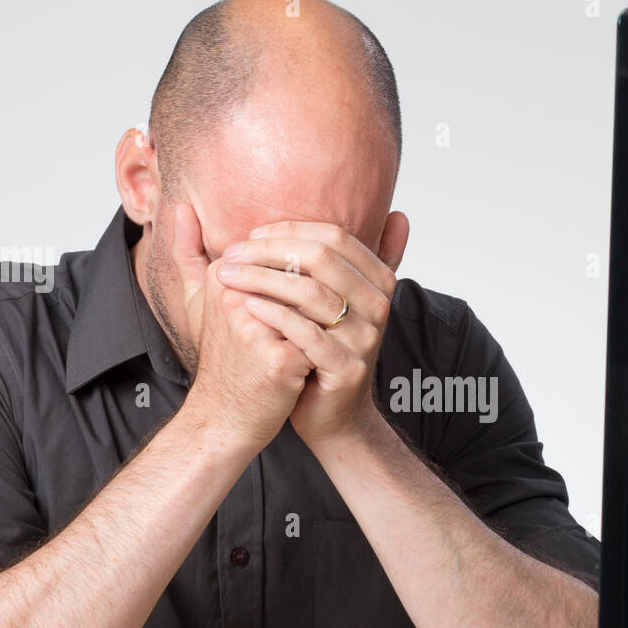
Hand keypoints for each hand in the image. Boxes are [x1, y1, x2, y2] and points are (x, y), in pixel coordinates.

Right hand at [171, 202, 313, 451]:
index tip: (317, 292)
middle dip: (327, 290)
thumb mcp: (198, 304)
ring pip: (317, 305)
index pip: (284, 253)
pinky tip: (329, 355)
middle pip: (304, 275)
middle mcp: (236, 295)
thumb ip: (190, 254)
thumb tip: (179, 208)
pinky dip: (330, 345)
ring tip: (333, 332)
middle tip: (334, 311)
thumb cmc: (222, 359)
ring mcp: (257, 327)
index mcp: (222, 275)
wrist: (224, 418)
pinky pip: (322, 340)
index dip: (310, 271)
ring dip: (331, 316)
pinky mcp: (279, 360)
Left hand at [214, 212, 409, 449]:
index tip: (250, 235)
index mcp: (379, 281)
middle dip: (269, 250)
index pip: (333, 236)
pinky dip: (273, 316)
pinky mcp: (346, 368)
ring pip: (311, 293)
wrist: (331, 413)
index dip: (288, 230)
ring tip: (227, 276)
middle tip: (231, 254)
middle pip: (322, 259)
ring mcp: (365, 338)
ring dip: (262, 279)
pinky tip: (246, 306)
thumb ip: (365, 259)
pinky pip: (306, 334)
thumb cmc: (326, 350)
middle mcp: (379, 306)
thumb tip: (400, 215)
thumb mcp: (347, 300)